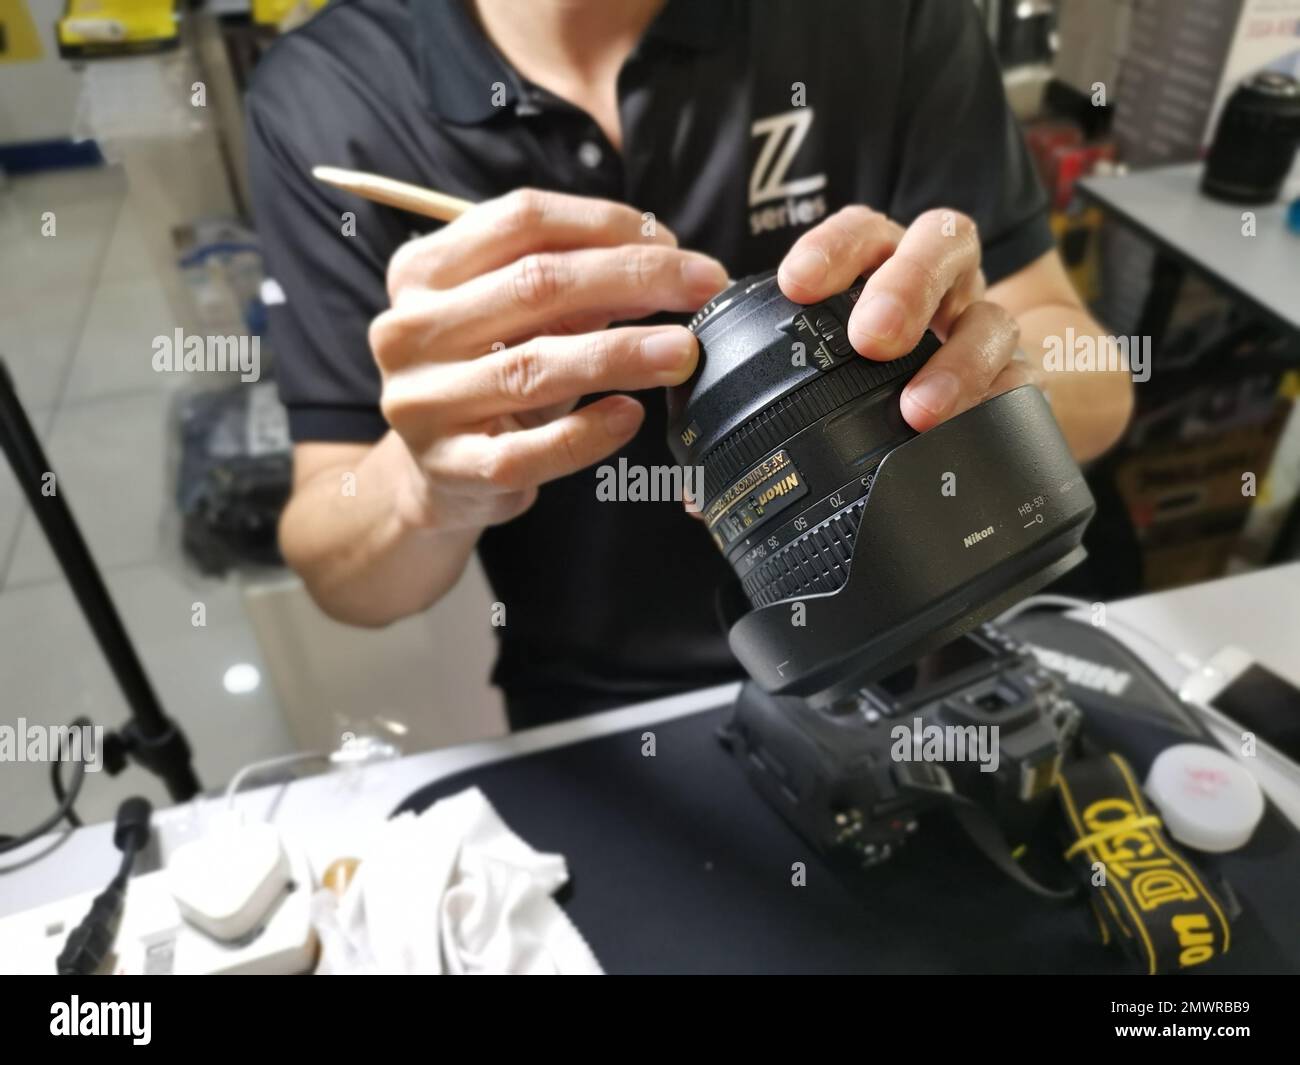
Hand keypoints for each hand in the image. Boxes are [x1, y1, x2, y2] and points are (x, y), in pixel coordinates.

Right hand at [369, 188, 728, 532]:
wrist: (433, 476)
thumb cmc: (487, 376)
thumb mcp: (518, 318)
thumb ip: (578, 287)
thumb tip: (667, 266)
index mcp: (422, 270)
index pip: (522, 220)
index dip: (607, 223)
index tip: (673, 241)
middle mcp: (409, 329)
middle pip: (536, 283)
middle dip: (635, 277)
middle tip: (703, 285)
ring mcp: (423, 401)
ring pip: (535, 365)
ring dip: (624, 353)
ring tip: (683, 351)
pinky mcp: (449, 468)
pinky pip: (529, 451)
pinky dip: (588, 433)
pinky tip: (630, 416)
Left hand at [777, 206, 1035, 431]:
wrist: (980, 393)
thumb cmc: (882, 376)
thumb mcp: (826, 370)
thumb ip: (769, 403)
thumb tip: (695, 487)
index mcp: (884, 264)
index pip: (860, 231)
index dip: (831, 249)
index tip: (796, 284)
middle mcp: (941, 282)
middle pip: (936, 246)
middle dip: (904, 286)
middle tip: (871, 337)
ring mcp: (985, 326)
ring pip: (988, 314)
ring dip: (954, 358)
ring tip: (918, 409)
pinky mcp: (1021, 376)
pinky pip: (1021, 380)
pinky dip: (996, 402)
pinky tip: (970, 426)